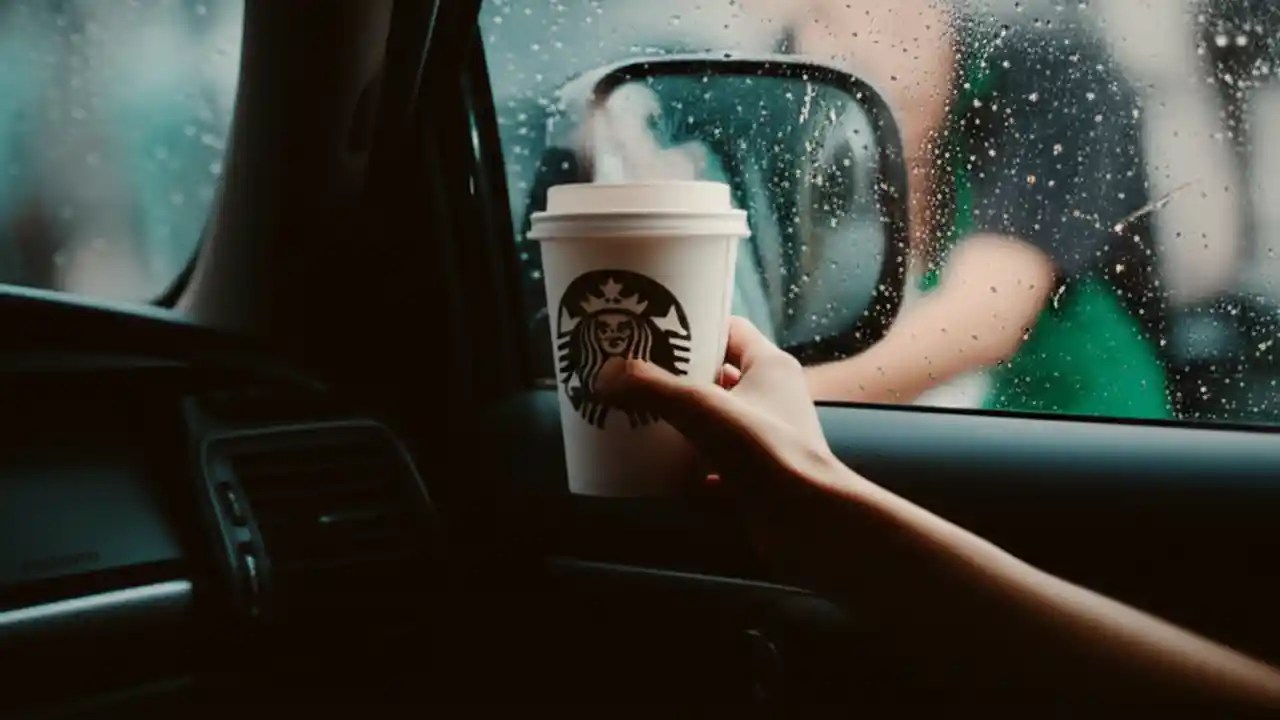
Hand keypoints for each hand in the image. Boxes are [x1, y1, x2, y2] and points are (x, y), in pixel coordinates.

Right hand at [598, 316, 836, 487]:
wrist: (808, 522)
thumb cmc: (766, 451)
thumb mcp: (702, 408)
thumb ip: (652, 388)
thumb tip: (605, 375)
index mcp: (770, 367)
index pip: (731, 330)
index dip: (695, 328)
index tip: (656, 334)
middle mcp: (773, 399)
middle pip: (718, 378)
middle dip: (679, 382)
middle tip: (636, 380)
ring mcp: (768, 440)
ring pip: (717, 424)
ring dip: (683, 427)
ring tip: (641, 423)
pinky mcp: (760, 478)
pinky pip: (718, 467)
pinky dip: (692, 470)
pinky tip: (664, 475)